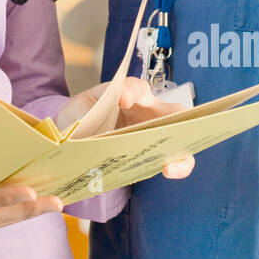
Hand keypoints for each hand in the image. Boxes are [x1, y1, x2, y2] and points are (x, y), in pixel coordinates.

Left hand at [56, 77, 194, 179]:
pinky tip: (168, 170)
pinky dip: (178, 164)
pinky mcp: (156, 152)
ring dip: (181, 149)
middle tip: (169, 129)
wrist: (82, 138)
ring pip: (181, 136)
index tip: (123, 99)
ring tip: (171, 165)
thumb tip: (85, 119)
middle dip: (178, 118)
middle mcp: (147, 110)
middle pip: (172, 109)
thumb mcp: (76, 110)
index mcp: (126, 94)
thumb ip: (80, 112)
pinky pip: (176, 157)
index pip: (134, 87)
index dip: (131, 91)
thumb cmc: (84, 116)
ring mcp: (155, 132)